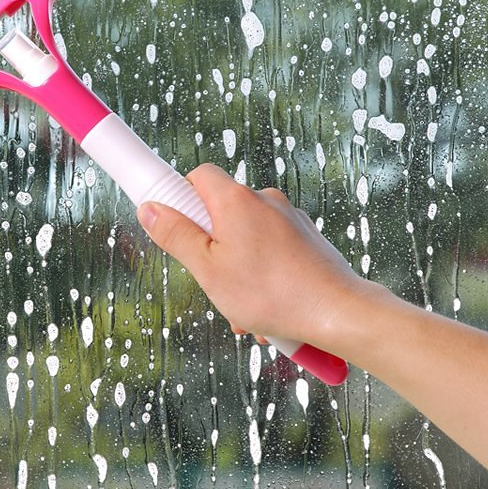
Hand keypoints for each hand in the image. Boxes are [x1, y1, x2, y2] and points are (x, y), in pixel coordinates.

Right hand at [136, 163, 368, 347]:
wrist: (338, 313)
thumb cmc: (272, 294)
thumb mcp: (207, 269)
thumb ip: (175, 235)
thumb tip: (149, 209)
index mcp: (235, 200)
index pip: (198, 176)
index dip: (182, 197)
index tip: (176, 223)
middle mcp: (264, 199)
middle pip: (221, 209)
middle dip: (210, 243)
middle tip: (210, 276)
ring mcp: (289, 217)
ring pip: (247, 234)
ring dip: (237, 264)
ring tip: (241, 305)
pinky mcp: (307, 237)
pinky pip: (271, 247)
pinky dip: (263, 270)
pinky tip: (265, 306)